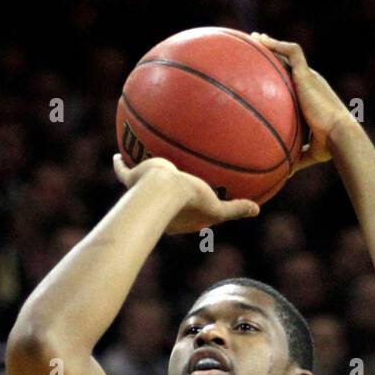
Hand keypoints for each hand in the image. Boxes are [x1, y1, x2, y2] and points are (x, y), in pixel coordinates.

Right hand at [112, 154, 258, 233]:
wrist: (163, 191)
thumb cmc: (190, 202)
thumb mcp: (217, 208)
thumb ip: (235, 209)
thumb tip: (257, 210)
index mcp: (175, 219)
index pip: (184, 218)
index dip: (190, 214)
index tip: (193, 207)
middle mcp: (156, 209)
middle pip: (161, 203)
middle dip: (165, 199)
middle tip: (169, 191)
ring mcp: (142, 194)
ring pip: (141, 186)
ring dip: (142, 180)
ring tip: (143, 171)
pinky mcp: (131, 179)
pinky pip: (123, 170)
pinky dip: (119, 163)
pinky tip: (117, 154)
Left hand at [249, 33, 353, 171]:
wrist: (339, 134)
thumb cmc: (329, 145)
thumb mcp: (311, 151)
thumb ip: (297, 157)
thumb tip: (285, 173)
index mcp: (312, 97)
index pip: (295, 81)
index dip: (283, 74)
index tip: (269, 73)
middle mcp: (312, 83)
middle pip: (290, 63)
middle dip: (275, 54)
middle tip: (257, 48)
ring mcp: (311, 77)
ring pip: (289, 53)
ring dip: (273, 44)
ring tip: (255, 38)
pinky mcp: (309, 75)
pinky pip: (292, 53)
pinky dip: (278, 45)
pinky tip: (261, 41)